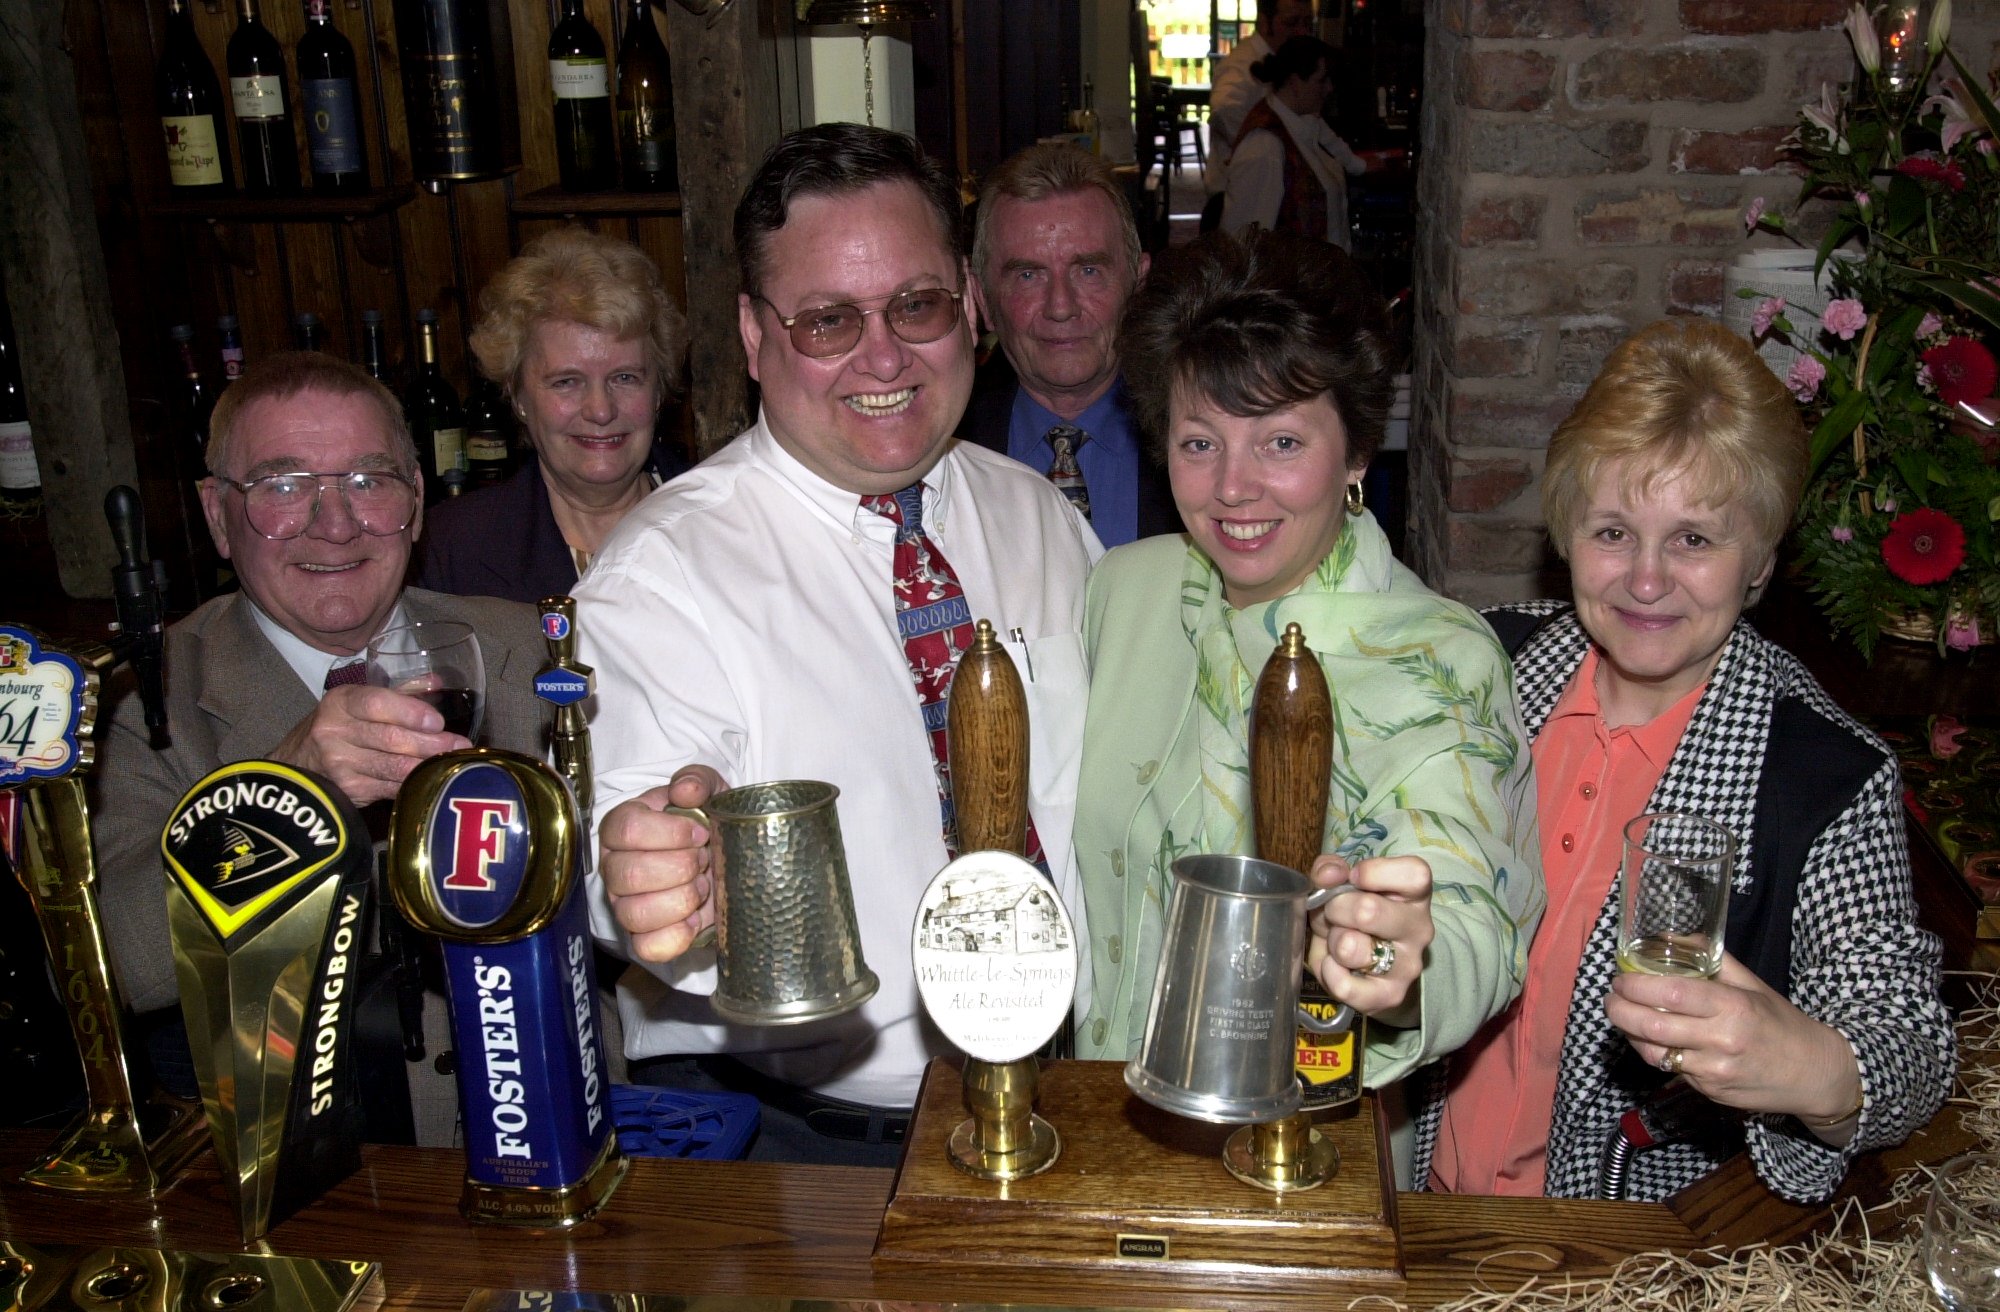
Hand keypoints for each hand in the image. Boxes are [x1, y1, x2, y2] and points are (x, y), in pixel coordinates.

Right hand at [271, 684, 469, 804]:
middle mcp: (335, 732)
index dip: (410, 712)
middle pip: (389, 738)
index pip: (376, 703)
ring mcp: (339, 764)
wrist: (299, 764)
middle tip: (459, 745)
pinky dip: (413, 784)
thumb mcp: (358, 702)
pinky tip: (431, 779)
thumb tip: (437, 682)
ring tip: (452, 761)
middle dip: (430, 743)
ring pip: (392, 767)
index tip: (437, 721)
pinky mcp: (348, 790)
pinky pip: (389, 788)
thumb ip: (399, 692)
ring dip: (426, 765)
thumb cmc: (338, 727)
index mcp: (341, 702)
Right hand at [598, 765, 725, 962]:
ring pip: (635, 913)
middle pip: (629, 874)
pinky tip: (696, 917)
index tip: (701, 833)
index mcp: (623, 826)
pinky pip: (647, 947)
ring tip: (702, 886)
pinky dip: (678, 935)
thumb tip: (685, 792)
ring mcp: (624, 905)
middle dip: (680, 868)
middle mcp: (615, 866)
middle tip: (704, 860)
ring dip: (681, 900)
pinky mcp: (642, 937)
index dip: (669, 833)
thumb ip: (697, 780)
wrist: (726, 860)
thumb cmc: (707, 824)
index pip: (627, 829)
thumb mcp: (708, 791)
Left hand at [1304, 853, 1432, 1025]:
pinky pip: (1344, 985)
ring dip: (1331, 941)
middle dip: (1335, 909)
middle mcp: (1419, 930)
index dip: (1373, 872)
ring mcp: (1407, 966)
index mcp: (1415, 894)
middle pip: (1368, 911)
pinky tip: (1334, 964)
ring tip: (1337, 941)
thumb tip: (1328, 874)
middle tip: (1334, 914)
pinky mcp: (1389, 996)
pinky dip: (1328, 971)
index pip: (1415, 874)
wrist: (1371, 966)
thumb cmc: (1355, 913)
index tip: (1354, 878)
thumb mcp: (1343, 885)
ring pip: (1350, 948)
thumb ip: (1332, 870)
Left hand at [1606, 952, 1862, 1138]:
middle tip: (1610, 997)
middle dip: (1619, 1010)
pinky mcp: (1710, 1091)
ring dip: (1629, 1033)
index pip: (1672, 993)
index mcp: (1732, 1007)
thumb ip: (1713, 960)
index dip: (1637, 985)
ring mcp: (1714, 1070)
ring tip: (1622, 1015)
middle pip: (1653, 1024)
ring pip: (1654, 1052)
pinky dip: (1652, 1052)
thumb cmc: (1781, 1024)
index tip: (1620, 978)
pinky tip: (1648, 1038)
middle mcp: (1721, 1040)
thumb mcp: (1752, 985)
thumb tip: (1670, 938)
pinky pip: (1670, 1069)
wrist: (1815, 1074)